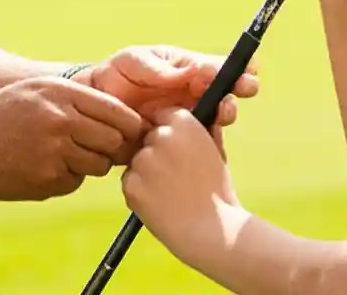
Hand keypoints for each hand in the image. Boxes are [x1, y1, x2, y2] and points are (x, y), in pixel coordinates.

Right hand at [0, 77, 145, 201]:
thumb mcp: (33, 93)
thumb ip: (76, 101)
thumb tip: (126, 124)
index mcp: (60, 91)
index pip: (119, 112)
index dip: (128, 127)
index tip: (123, 134)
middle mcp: (61, 118)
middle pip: (115, 140)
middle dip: (108, 148)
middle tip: (87, 147)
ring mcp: (55, 151)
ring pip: (99, 164)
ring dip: (86, 164)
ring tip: (54, 154)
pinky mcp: (47, 179)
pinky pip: (75, 181)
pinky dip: (63, 178)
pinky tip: (35, 167)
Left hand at [76, 46, 259, 126]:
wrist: (95, 109)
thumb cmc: (117, 76)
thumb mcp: (134, 62)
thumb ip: (158, 67)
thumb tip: (191, 71)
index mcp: (191, 71)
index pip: (222, 67)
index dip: (240, 68)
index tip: (248, 71)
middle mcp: (196, 96)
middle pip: (227, 95)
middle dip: (239, 91)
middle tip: (241, 91)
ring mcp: (190, 120)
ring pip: (217, 121)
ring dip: (224, 115)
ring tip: (222, 111)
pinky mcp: (180, 143)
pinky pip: (200, 144)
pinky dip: (208, 144)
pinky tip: (208, 141)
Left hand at [122, 109, 247, 268]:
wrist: (213, 232)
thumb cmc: (217, 194)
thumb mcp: (215, 152)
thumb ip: (199, 130)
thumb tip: (188, 116)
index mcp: (184, 124)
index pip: (162, 115)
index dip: (167, 132)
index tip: (173, 148)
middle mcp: (161, 136)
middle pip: (147, 138)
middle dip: (155, 153)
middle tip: (175, 177)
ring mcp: (143, 160)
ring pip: (137, 161)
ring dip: (147, 174)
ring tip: (171, 194)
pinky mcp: (131, 184)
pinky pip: (130, 183)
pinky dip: (140, 193)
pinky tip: (161, 205)